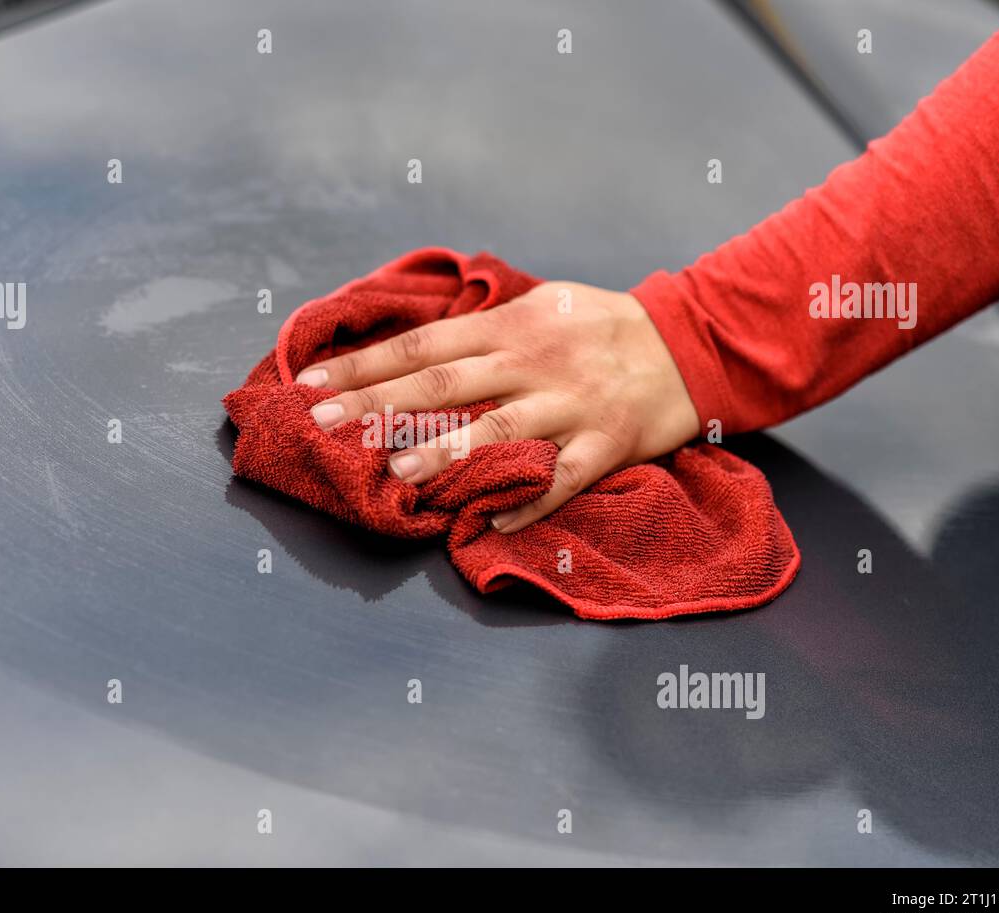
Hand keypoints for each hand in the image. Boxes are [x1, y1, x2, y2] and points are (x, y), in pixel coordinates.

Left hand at [296, 281, 699, 531]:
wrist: (688, 342)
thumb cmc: (598, 327)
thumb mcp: (539, 306)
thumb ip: (482, 329)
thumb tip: (412, 351)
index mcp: (509, 327)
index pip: (420, 345)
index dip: (363, 364)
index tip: (310, 383)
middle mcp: (531, 363)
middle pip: (443, 383)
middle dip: (377, 403)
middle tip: (324, 422)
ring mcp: (569, 404)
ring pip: (498, 428)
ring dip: (444, 451)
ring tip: (396, 474)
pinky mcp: (605, 443)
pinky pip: (562, 477)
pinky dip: (529, 500)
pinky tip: (492, 520)